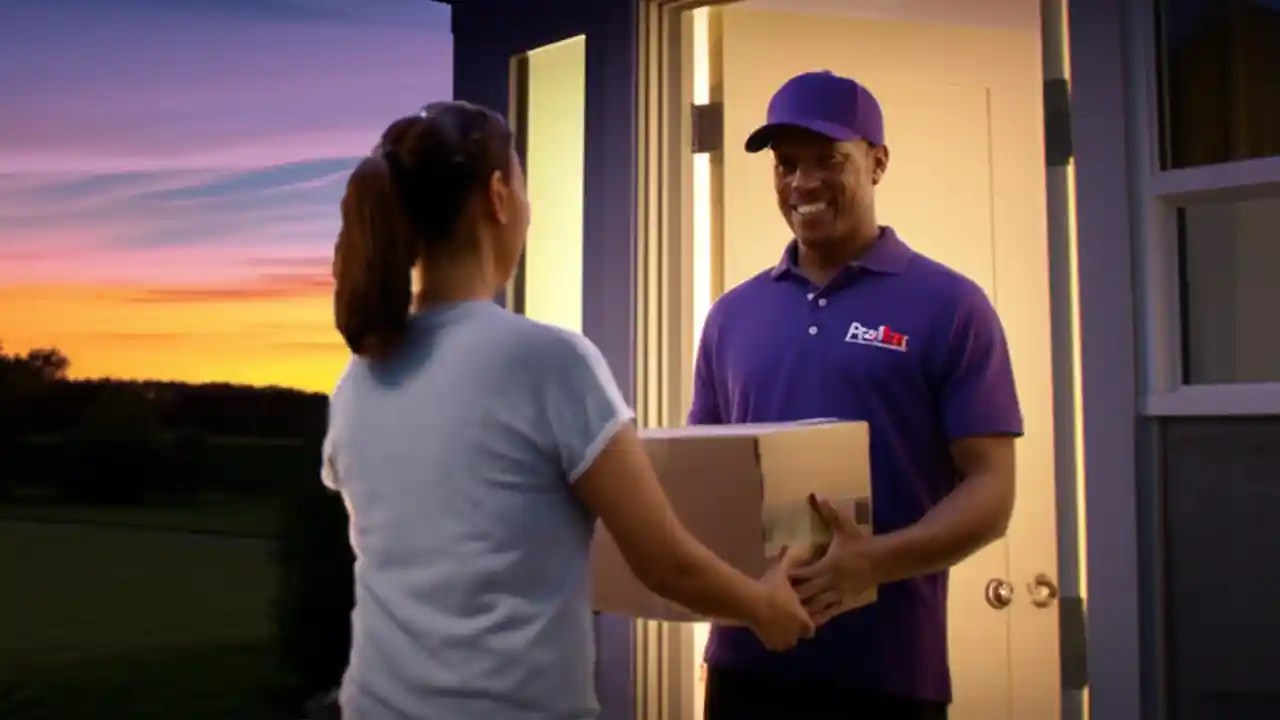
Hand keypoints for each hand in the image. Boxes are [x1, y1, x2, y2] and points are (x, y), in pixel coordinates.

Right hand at [749, 545, 816, 650]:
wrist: (753, 604)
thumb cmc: (772, 588)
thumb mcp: (781, 572)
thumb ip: (789, 560)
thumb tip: (795, 545)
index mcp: (803, 619)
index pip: (811, 628)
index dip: (807, 622)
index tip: (801, 615)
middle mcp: (795, 633)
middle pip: (799, 636)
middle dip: (795, 630)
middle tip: (786, 619)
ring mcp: (781, 640)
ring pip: (785, 641)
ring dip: (782, 635)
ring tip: (774, 623)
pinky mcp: (768, 644)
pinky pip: (772, 644)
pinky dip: (769, 638)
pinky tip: (763, 628)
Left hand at [789, 494, 879, 625]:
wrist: (884, 560)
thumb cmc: (861, 543)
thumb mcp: (845, 527)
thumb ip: (829, 512)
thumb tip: (817, 494)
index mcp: (829, 565)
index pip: (804, 574)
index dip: (790, 576)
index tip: (777, 575)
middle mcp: (831, 582)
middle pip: (807, 593)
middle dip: (792, 595)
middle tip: (776, 596)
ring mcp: (839, 593)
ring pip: (817, 606)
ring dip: (803, 609)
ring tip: (787, 614)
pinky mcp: (846, 600)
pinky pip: (830, 611)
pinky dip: (819, 616)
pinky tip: (809, 623)